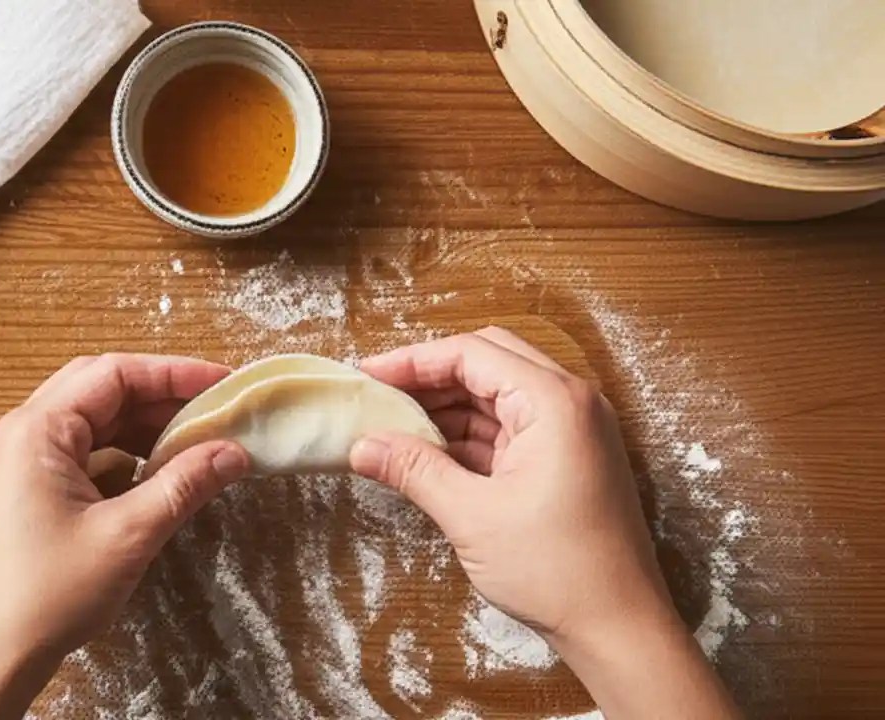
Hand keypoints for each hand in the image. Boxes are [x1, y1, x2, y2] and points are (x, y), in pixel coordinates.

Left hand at [0, 354, 249, 719]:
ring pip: (91, 421)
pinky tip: (157, 470)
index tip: (223, 382)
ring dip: (143, 424)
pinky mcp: (25, 490)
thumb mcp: (129, 534)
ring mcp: (19, 462)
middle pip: (100, 389)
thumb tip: (234, 452)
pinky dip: (122, 452)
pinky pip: (81, 451)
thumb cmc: (48, 595)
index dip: (173, 373)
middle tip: (213, 406)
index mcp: (36, 431)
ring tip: (195, 438)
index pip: (113, 374)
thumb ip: (184, 484)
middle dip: (160, 394)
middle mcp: (21, 434)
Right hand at [350, 327, 739, 719]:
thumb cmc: (557, 570)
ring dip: (447, 407)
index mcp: (554, 402)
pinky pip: (509, 428)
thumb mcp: (470, 516)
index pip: (472, 353)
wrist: (619, 627)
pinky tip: (428, 453)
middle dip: (429, 376)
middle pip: (487, 362)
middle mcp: (569, 403)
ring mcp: (571, 431)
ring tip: (394, 428)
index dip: (414, 360)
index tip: (368, 375)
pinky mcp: (566, 459)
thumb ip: (413, 470)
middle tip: (379, 395)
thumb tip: (361, 445)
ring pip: (496, 395)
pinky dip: (468, 436)